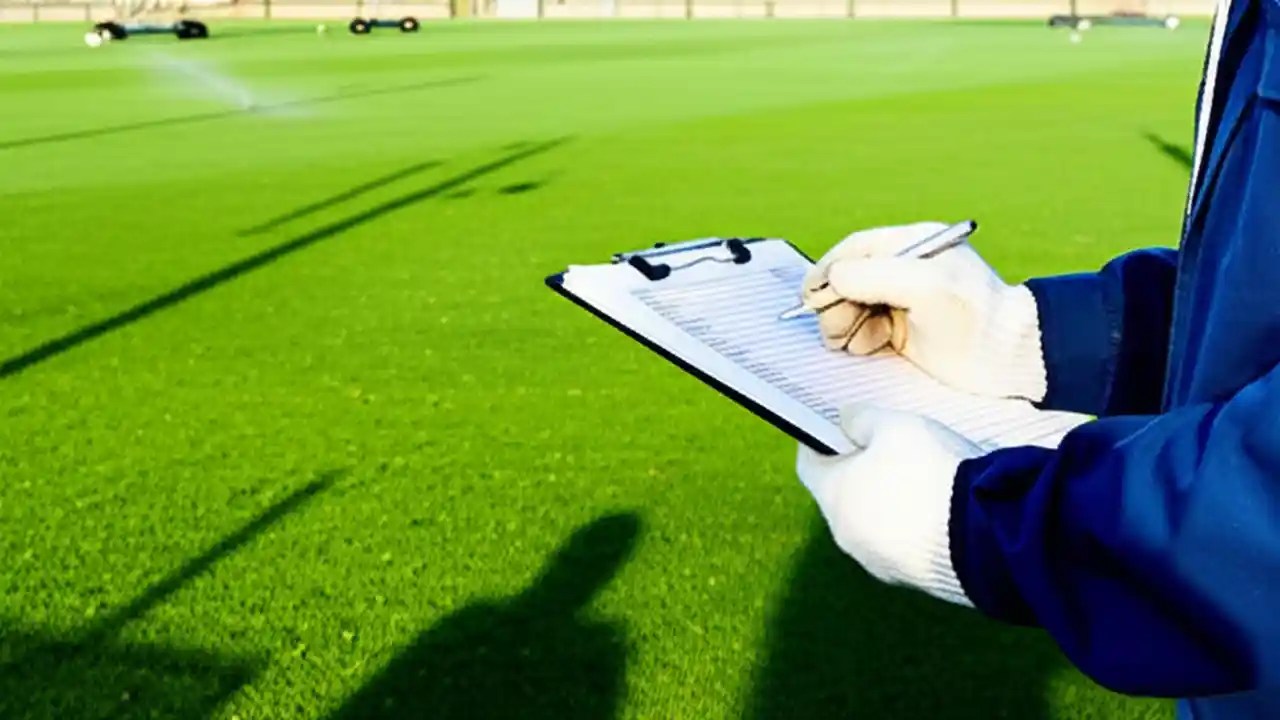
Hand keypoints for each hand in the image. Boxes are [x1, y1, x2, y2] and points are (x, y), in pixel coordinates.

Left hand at [796, 404, 987, 605]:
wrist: (984, 538)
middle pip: (842, 495)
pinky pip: (903, 544)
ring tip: (919, 478)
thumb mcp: (894, 427)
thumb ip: (862, 419)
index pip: (809, 465)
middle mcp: (846, 535)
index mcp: (833, 497)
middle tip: (884, 447)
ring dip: (887, 501)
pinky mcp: (913, 578)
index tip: (832, 426)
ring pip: (873, 523)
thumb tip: (845, 420)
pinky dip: (912, 526)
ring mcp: (879, 562)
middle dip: (858, 471)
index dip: (818, 442)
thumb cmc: (928, 473)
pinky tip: (939, 508)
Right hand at [802, 222, 1046, 400]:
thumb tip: (834, 278)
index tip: (810, 294)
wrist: (1010, 357)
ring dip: (843, 324)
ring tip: (851, 341)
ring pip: (852, 307)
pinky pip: (864, 330)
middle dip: (835, 303)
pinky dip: (857, 339)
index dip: (829, 269)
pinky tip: (869, 347)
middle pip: (849, 280)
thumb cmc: (976, 316)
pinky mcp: (904, 331)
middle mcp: (905, 270)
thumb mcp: (923, 286)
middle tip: (833, 329)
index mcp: (912, 245)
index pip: (857, 249)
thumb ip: (874, 275)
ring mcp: (903, 301)